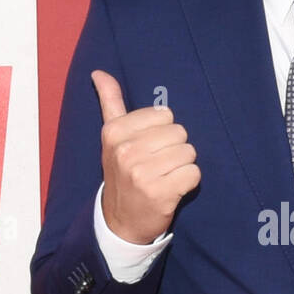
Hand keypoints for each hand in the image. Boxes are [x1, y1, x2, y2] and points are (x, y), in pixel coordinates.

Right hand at [91, 70, 199, 244]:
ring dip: (183, 166)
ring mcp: (141, 174)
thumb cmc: (123, 173)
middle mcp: (125, 151)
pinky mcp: (160, 193)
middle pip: (180, 133)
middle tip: (158, 165)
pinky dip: (189, 182)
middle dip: (175, 149)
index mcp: (114, 132)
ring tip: (165, 177)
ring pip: (189, 152)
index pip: (165, 115)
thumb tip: (99, 72)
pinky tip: (173, 189)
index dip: (163, 132)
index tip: (148, 148)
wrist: (120, 221)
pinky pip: (194, 174)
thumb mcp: (112, 137)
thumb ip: (111, 102)